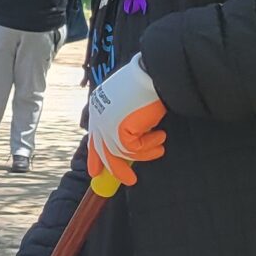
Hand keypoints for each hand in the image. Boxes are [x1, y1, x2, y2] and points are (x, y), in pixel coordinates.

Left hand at [84, 52, 166, 186]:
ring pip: (122, 152)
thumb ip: (123, 121)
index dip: (95, 156)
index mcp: (98, 107)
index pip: (94, 136)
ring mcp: (106, 125)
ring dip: (145, 152)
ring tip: (159, 146)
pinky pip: (134, 150)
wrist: (153, 75)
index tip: (95, 171)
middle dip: (116, 168)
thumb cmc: (148, 85)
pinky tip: (160, 136)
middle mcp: (98, 117)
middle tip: (129, 180)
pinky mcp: (118, 131)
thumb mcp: (130, 103)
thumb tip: (129, 145)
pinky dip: (149, 146)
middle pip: (103, 150)